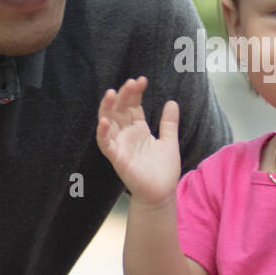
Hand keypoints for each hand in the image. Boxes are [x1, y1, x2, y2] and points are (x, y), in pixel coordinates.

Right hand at [96, 77, 181, 207]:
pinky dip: (102, 133)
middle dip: (123, 95)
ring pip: (108, 123)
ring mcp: (120, 146)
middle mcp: (126, 135)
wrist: (162, 194)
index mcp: (138, 129)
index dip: (135, 93)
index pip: (133, 105)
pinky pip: (105, 144)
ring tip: (111, 93)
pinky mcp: (117, 159)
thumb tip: (172, 101)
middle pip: (120, 110)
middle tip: (131, 82)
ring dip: (107, 108)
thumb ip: (169, 123)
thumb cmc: (163, 170)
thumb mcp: (169, 142)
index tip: (142, 80)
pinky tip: (104, 121)